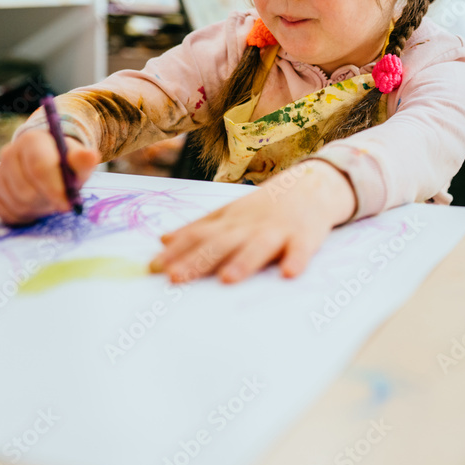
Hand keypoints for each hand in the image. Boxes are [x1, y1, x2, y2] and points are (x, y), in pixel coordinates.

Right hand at [0, 129, 100, 224]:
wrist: (48, 164)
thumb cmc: (66, 163)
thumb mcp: (78, 160)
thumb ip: (83, 161)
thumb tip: (90, 157)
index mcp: (32, 141)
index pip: (39, 168)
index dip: (54, 188)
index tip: (68, 204)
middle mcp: (9, 153)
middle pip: (26, 190)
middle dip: (47, 200)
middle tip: (61, 201)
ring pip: (17, 203)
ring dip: (38, 208)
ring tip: (49, 199)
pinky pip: (7, 213)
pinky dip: (26, 215)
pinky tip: (36, 204)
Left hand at [149, 160, 357, 283]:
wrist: (311, 186)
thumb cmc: (266, 207)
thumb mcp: (230, 214)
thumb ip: (200, 228)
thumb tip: (163, 240)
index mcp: (230, 221)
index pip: (199, 236)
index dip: (176, 252)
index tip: (153, 268)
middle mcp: (249, 225)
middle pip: (222, 243)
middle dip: (199, 260)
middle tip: (176, 278)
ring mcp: (277, 230)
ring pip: (259, 246)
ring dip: (244, 261)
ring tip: (228, 279)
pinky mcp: (304, 236)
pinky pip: (300, 249)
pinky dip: (296, 259)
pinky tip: (289, 273)